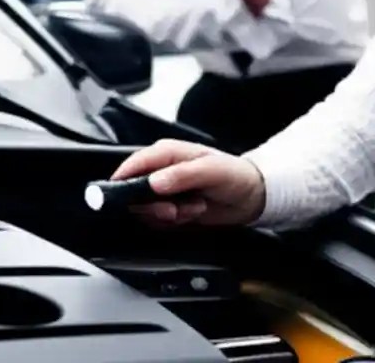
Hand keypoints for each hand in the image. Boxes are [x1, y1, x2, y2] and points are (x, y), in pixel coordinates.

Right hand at [109, 139, 266, 226]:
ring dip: (168, 215)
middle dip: (153, 205)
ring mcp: (165, 190)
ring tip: (193, 208)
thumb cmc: (235, 175)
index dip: (123, 179)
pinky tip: (192, 214)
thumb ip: (182, 175)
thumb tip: (154, 182)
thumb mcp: (212, 171)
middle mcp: (161, 170)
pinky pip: (158, 221)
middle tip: (174, 210)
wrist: (253, 196)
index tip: (122, 197)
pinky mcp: (170, 207)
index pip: (134, 163)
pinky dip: (175, 222)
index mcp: (167, 152)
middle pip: (134, 190)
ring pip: (146, 209)